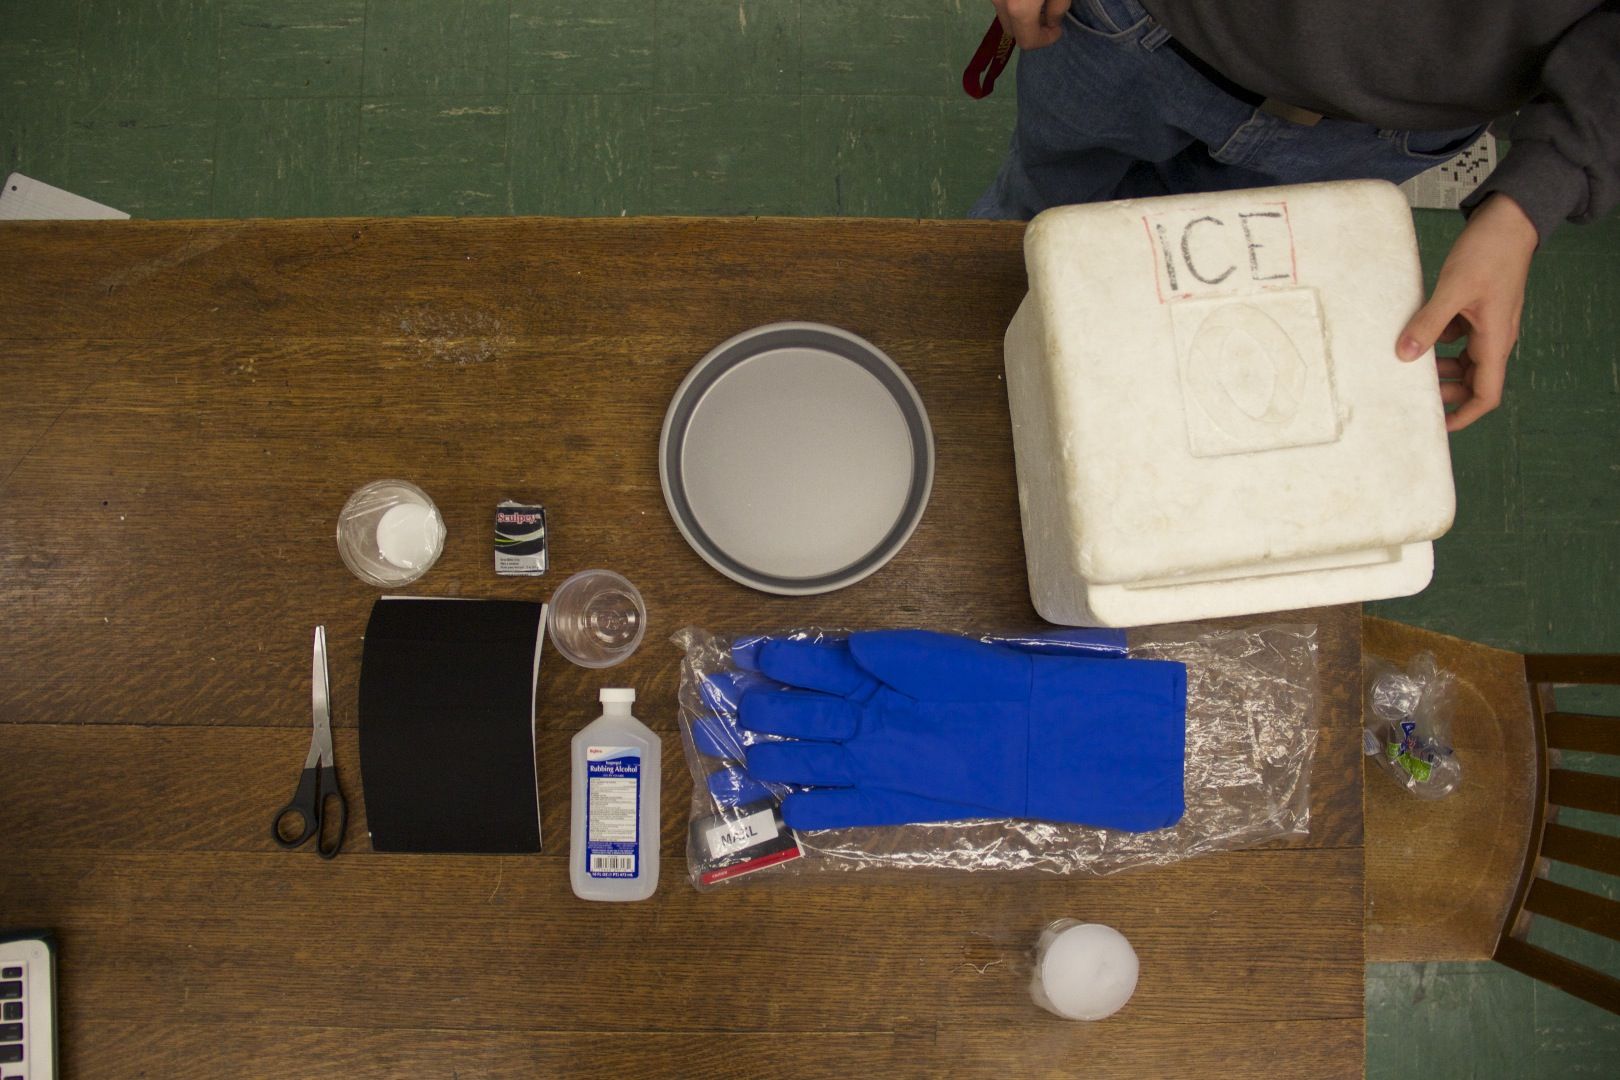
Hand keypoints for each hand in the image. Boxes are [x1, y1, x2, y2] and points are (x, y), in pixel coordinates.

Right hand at [993, 0, 1071, 49]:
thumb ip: (1058, 9)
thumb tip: (1052, 22)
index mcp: (1019, 8)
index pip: (1028, 41)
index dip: (1045, 40)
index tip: (1058, 28)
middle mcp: (1000, 2)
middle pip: (1012, 31)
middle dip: (1030, 30)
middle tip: (1048, 16)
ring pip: (1005, 15)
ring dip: (1020, 16)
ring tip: (1038, 3)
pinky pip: (1002, 1)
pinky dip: (1013, 3)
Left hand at [1396, 192, 1537, 431]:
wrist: (1509, 220)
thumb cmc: (1489, 252)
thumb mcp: (1453, 289)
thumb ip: (1429, 323)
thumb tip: (1406, 355)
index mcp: (1495, 340)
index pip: (1486, 394)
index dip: (1464, 414)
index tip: (1439, 425)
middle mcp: (1494, 337)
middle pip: (1473, 381)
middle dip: (1447, 393)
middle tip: (1413, 394)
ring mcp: (1486, 323)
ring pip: (1464, 360)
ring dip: (1441, 368)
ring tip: (1410, 367)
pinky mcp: (1476, 309)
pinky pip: (1457, 336)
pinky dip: (1438, 342)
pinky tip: (1416, 335)